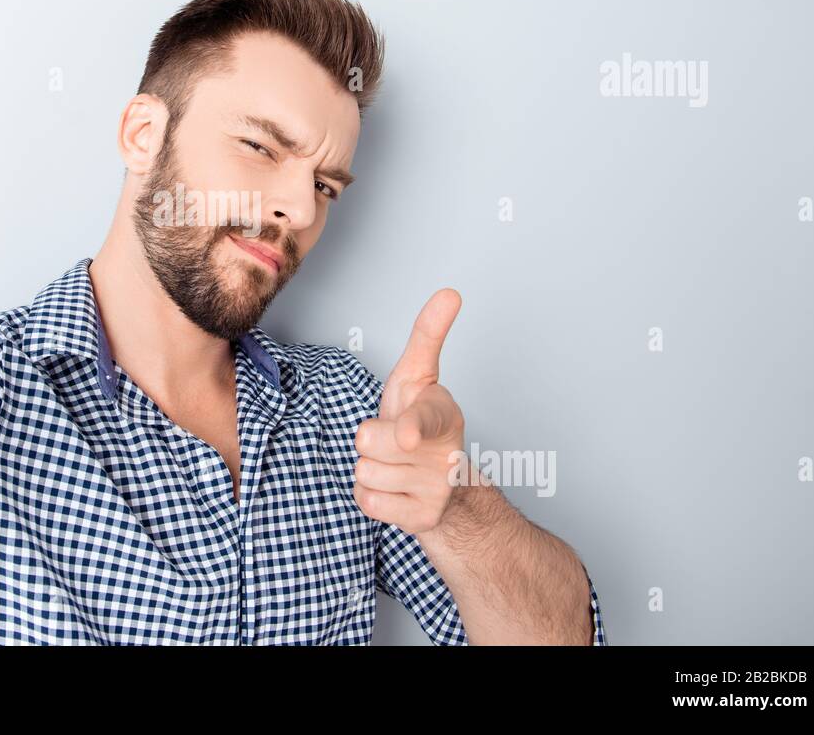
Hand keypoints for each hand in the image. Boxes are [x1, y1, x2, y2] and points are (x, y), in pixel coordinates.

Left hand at [353, 288, 466, 535]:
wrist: (440, 483)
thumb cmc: (418, 421)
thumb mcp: (418, 376)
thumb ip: (428, 335)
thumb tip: (449, 292)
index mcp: (444, 414)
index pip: (425, 419)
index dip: (410, 427)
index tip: (406, 433)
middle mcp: (447, 452)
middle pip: (368, 442)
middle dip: (369, 440)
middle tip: (391, 440)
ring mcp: (437, 488)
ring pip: (365, 472)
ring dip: (370, 469)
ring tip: (394, 465)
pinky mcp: (423, 519)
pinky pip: (368, 501)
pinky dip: (372, 497)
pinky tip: (394, 490)